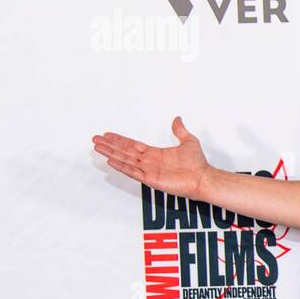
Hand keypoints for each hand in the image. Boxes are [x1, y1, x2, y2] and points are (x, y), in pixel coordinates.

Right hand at [92, 115, 212, 199]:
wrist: (203, 178)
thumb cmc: (197, 164)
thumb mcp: (188, 141)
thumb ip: (180, 130)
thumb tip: (177, 119)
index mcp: (155, 154)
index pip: (132, 145)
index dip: (120, 140)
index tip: (108, 135)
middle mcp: (149, 162)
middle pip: (124, 151)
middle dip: (109, 145)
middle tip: (95, 139)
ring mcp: (149, 171)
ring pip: (125, 160)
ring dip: (111, 153)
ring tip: (98, 147)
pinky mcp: (151, 179)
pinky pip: (133, 172)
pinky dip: (121, 166)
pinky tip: (111, 161)